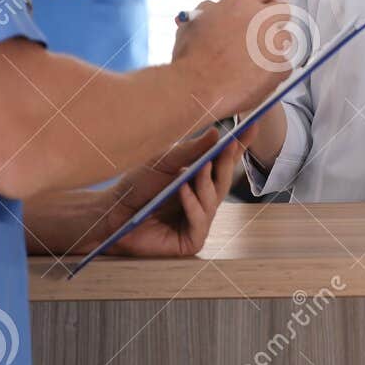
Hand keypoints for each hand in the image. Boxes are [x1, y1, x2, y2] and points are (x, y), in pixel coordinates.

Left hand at [79, 129, 243, 257]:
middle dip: (226, 162)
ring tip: (196, 170)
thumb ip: (190, 151)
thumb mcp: (163, 162)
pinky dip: (192, 204)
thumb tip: (216, 134)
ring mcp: (198, 221)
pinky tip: (183, 190)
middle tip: (228, 145)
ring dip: (204, 184)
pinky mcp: (191, 240)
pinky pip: (200, 221)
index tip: (253, 124)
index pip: (224, 161)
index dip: (240, 144)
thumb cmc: (136, 187)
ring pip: (214, 200)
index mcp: (198, 178)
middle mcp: (202, 199)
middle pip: (224, 180)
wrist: (112, 214)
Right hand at [170, 0, 288, 120]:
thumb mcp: (195, 21)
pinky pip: (283, 63)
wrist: (197, 91)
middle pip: (282, 10)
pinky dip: (272, 70)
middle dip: (272, 20)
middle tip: (257, 35)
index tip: (258, 7)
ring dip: (271, 46)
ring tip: (250, 62)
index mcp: (241, 0)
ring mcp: (276, 42)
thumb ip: (213, 9)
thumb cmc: (190, 57)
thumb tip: (218, 7)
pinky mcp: (282, 66)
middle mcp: (263, 17)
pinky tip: (253, 78)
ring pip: (283, 38)